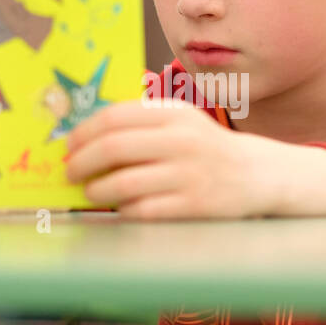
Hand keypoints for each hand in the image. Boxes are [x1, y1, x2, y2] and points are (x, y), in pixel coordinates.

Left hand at [63, 100, 325, 219]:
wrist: (257, 174)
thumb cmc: (207, 148)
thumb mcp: (180, 122)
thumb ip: (141, 122)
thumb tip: (85, 137)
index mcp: (174, 114)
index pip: (114, 117)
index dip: (83, 132)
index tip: (68, 145)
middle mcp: (181, 141)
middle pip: (112, 148)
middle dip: (81, 162)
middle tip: (70, 172)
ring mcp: (188, 175)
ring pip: (122, 183)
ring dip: (97, 191)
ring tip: (91, 192)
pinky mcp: (193, 206)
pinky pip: (143, 210)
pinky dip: (124, 210)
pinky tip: (121, 208)